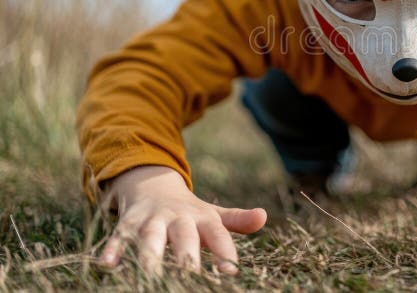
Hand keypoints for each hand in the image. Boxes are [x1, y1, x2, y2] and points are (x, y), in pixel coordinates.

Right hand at [98, 165, 266, 274]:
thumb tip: (263, 217)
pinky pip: (118, 237)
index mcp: (203, 218)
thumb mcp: (214, 215)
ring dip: (148, 256)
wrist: (152, 186)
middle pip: (183, 237)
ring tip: (150, 276)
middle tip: (190, 276)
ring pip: (149, 237)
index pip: (217, 235)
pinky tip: (107, 266)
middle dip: (186, 257)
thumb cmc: (189, 212)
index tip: (230, 272)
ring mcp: (151, 220)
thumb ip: (237, 220)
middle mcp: (178, 218)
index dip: (224, 252)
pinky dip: (112, 250)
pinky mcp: (127, 224)